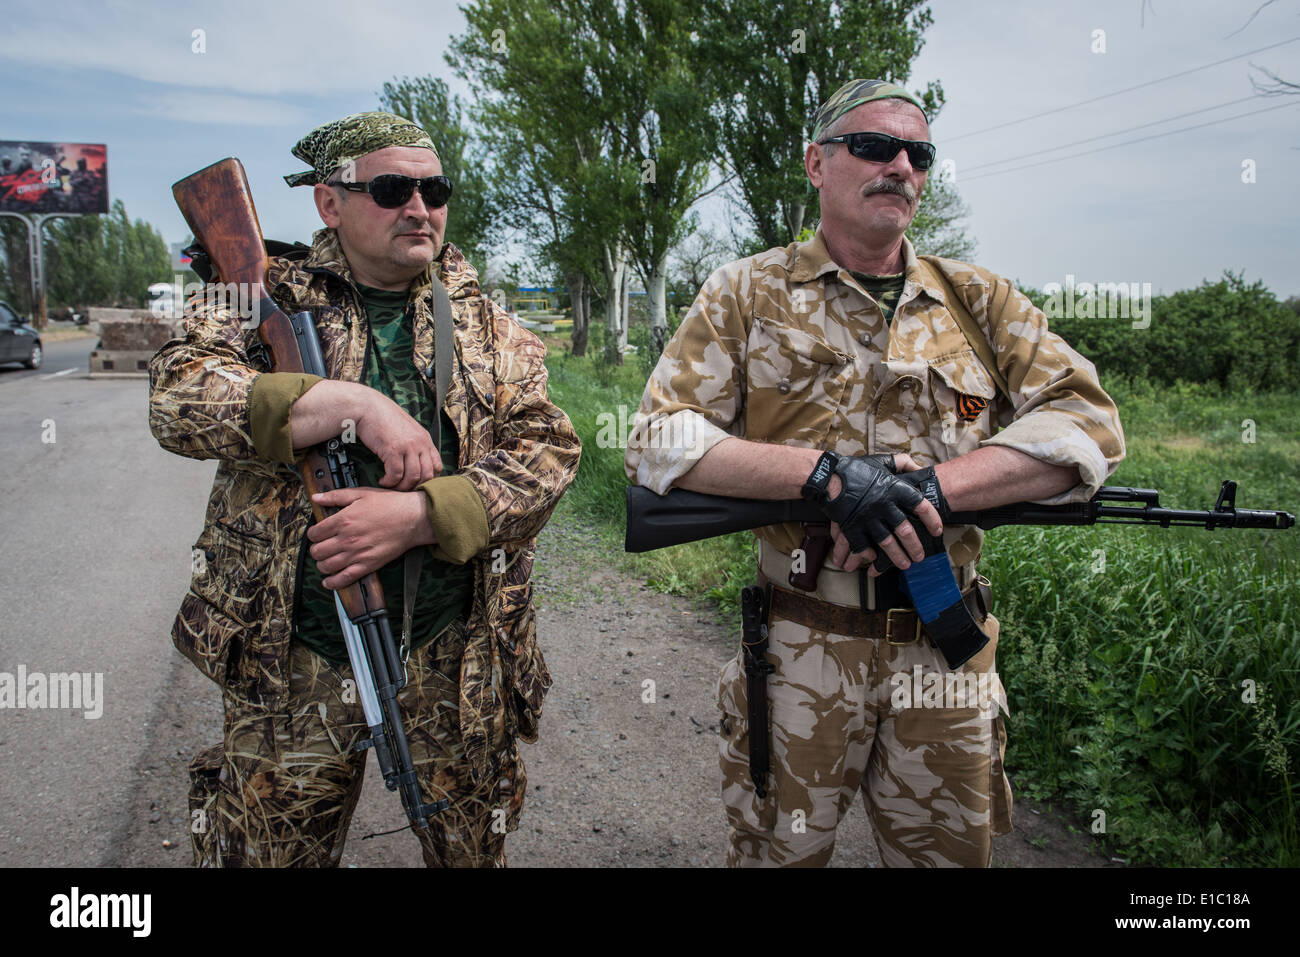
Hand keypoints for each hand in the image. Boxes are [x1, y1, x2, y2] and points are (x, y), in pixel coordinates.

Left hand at [307, 487, 435, 587]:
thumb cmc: (390, 504)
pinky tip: (329, 581)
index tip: (317, 533)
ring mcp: (357, 554)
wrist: (413, 518)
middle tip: (321, 546)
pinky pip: (344, 579)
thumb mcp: (361, 493)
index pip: (314, 533)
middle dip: (316, 549)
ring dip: (322, 564)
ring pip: (326, 566)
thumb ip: (336, 496)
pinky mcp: (368, 565)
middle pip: (317, 551)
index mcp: (343, 520)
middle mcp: (347, 539)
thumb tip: (316, 497)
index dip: (313, 533)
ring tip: (326, 560)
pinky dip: (333, 582)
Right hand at [355, 392, 441, 490]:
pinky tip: (383, 481)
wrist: (367, 407)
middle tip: (403, 489)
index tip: (416, 484)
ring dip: (401, 486)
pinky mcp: (393, 450)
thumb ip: (415, 444)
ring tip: (392, 485)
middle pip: (427, 475)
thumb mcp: (407, 429)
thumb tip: (416, 463)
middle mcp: (420, 443)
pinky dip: (389, 482)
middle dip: (415, 486)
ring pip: (412, 477)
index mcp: (425, 439)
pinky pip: (396, 475)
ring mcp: (408, 446)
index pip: (437, 466)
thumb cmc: (383, 418)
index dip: (428, 479)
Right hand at [827, 453, 941, 573]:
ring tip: (904, 564)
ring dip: (897, 556)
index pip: (921, 506)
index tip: (938, 530)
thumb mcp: (882, 461)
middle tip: (920, 556)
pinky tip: (874, 558)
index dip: (932, 520)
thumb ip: (903, 463)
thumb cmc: (856, 469)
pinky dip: (870, 554)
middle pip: (906, 531)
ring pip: (887, 543)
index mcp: (894, 488)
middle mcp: (884, 505)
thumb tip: (920, 468)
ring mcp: (868, 518)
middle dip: (915, 546)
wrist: (828, 475)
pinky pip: (864, 546)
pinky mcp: (853, 527)